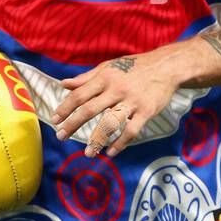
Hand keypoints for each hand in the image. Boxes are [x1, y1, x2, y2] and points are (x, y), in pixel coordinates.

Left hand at [51, 53, 179, 157]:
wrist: (166, 66)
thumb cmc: (133, 67)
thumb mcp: (108, 67)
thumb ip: (86, 78)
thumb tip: (63, 84)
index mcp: (105, 77)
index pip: (80, 94)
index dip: (65, 107)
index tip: (54, 120)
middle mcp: (116, 89)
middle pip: (90, 109)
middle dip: (73, 124)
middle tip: (60, 136)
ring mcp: (132, 101)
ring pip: (110, 123)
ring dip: (97, 140)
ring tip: (88, 153)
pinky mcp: (147, 111)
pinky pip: (131, 130)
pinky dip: (121, 143)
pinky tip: (111, 152)